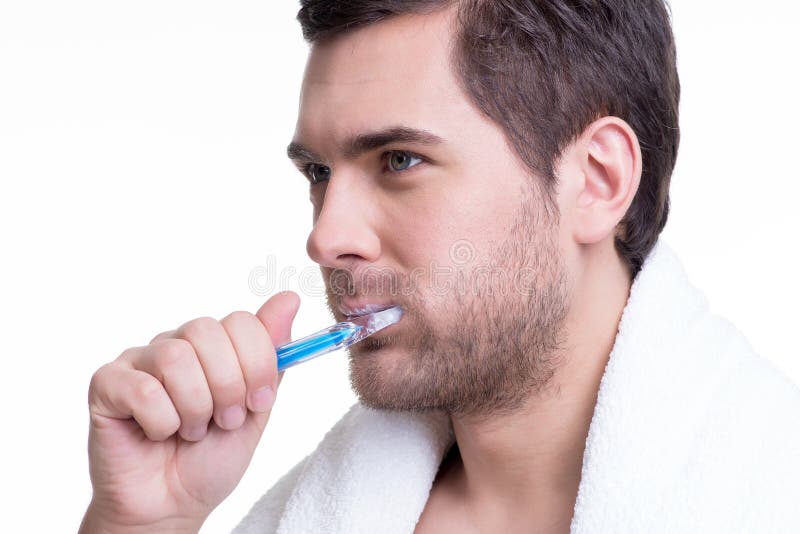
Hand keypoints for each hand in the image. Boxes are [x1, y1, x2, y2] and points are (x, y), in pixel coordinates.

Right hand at [80, 291, 299, 531]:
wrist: (171, 507)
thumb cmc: (210, 459)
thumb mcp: (256, 408)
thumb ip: (272, 357)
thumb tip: (289, 299)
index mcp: (213, 347)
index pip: (241, 321)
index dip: (257, 364)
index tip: (257, 402)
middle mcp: (174, 345)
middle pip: (206, 331)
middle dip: (227, 386)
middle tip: (223, 421)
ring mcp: (138, 361)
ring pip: (175, 358)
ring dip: (194, 408)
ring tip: (190, 431)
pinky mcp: (107, 384)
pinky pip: (142, 388)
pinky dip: (161, 422)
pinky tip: (157, 435)